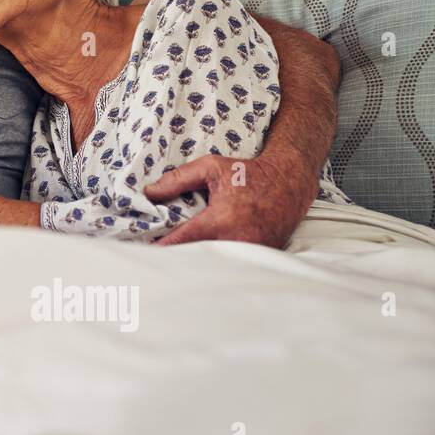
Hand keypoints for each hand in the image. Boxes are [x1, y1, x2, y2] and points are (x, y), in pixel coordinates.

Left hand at [143, 154, 316, 248]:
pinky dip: (219, 265)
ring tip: (177, 263)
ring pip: (216, 266)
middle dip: (178, 259)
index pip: (184, 241)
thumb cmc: (249, 174)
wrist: (289, 182)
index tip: (145, 254)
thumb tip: (149, 192)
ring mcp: (250, 252)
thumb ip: (178, 179)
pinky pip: (234, 265)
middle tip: (157, 260)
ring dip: (198, 265)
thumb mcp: (211, 168)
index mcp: (221, 219)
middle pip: (198, 259)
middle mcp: (237, 240)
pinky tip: (204, 263)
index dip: (163, 249)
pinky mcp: (260, 257)